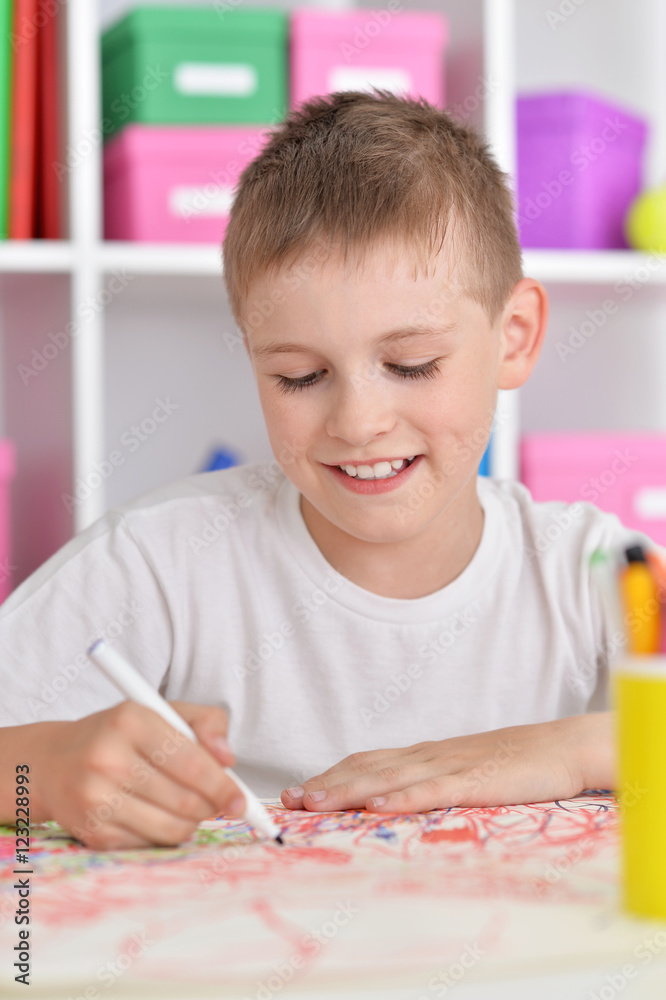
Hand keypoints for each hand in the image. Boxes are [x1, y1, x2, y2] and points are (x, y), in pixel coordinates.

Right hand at [32, 701, 241, 849]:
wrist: (52, 763)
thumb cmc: (118, 734)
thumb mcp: (161, 711)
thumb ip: (206, 722)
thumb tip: (228, 759)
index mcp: (131, 721)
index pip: (192, 762)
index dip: (223, 785)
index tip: (241, 799)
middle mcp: (108, 759)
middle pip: (185, 800)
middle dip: (212, 806)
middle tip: (219, 803)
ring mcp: (96, 798)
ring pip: (172, 827)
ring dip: (192, 823)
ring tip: (189, 807)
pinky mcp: (92, 831)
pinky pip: (150, 843)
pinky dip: (165, 833)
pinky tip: (157, 814)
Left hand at [281, 714, 614, 813]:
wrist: (559, 748)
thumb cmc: (511, 766)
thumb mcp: (461, 773)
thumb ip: (427, 783)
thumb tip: (391, 802)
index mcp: (423, 755)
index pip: (366, 762)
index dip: (330, 775)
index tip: (296, 792)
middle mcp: (427, 756)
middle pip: (367, 767)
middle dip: (326, 783)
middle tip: (288, 800)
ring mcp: (449, 766)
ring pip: (390, 777)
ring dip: (349, 789)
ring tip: (316, 801)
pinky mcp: (473, 780)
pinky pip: (432, 789)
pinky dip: (402, 797)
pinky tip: (378, 805)